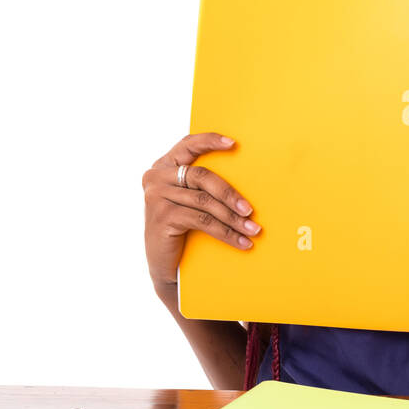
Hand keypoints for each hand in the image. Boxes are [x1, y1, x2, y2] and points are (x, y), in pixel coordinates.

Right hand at [142, 132, 259, 297]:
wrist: (165, 266)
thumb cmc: (182, 229)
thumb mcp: (188, 201)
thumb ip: (201, 185)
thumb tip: (246, 176)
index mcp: (164, 166)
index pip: (187, 144)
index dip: (210, 141)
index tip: (234, 144)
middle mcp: (156, 177)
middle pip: (201, 176)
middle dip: (230, 193)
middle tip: (251, 210)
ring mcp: (156, 196)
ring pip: (205, 202)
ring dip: (233, 218)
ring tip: (253, 230)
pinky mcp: (162, 217)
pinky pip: (202, 221)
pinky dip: (226, 232)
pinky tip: (242, 242)